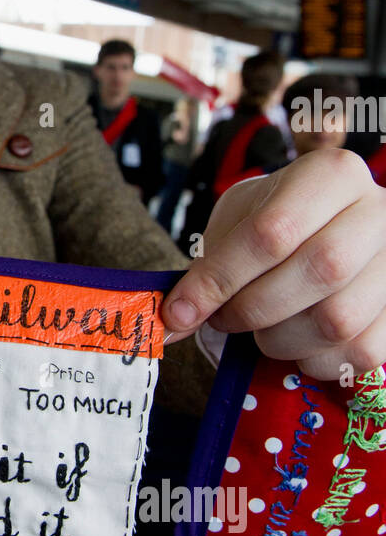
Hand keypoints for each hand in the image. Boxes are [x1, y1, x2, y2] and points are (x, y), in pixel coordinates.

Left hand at [163, 149, 385, 378]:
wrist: (333, 229)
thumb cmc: (279, 221)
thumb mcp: (242, 220)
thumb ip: (210, 263)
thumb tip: (171, 321)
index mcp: (331, 175)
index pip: (272, 232)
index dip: (218, 280)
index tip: (177, 313)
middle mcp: (378, 212)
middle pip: (317, 272)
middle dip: (252, 309)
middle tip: (223, 319)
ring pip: (339, 320)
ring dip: (281, 339)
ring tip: (262, 329)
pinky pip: (358, 354)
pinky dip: (313, 361)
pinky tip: (296, 343)